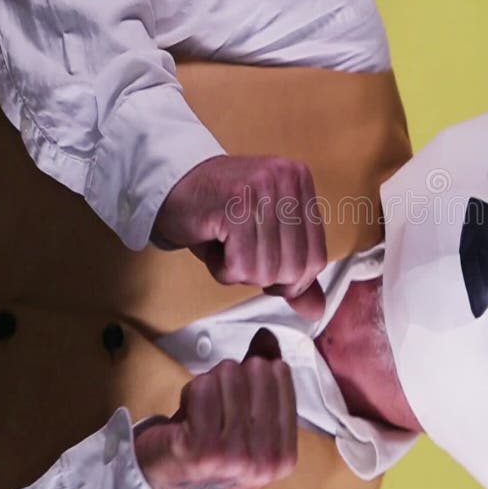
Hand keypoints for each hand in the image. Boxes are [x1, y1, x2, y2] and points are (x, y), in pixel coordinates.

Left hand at [134, 328, 296, 488]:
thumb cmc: (210, 444)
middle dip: (231, 377)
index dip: (255, 371)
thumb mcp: (247, 414)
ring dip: (209, 385)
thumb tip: (267, 336)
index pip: (280, 373)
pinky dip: (191, 393)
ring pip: (228, 374)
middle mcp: (265, 459)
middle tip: (217, 405)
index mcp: (284, 454)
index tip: (241, 394)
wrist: (168, 482)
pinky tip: (187, 417)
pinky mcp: (201, 450)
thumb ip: (264, 375)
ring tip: (202, 411)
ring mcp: (233, 456)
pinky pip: (202, 388)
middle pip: (255, 370)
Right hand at [153, 155, 326, 319]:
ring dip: (239, 271)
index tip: (268, 274)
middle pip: (294, 267)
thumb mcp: (264, 238)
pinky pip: (240, 265)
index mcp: (301, 181)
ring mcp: (262, 187)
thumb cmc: (217, 211)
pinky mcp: (236, 202)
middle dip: (263, 276)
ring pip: (267, 269)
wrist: (170, 185)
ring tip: (225, 245)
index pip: (316, 256)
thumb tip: (315, 310)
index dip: (292, 280)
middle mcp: (286, 178)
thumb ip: (293, 273)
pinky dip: (223, 269)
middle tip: (239, 255)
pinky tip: (214, 245)